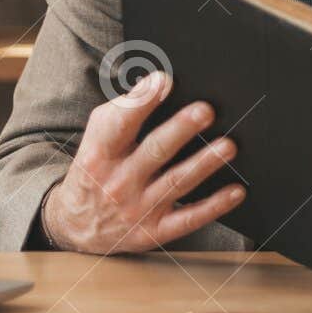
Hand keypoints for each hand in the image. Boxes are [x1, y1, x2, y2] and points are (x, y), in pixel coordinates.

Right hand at [43, 71, 244, 253]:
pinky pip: (188, 219)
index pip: (119, 124)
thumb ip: (123, 111)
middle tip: (206, 110)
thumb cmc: (95, 171)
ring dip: (203, 164)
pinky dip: (213, 207)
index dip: (141, 101)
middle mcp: (118, 183)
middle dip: (180, 129)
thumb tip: (155, 83)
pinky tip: (236, 191)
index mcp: (100, 154)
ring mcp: (137, 209)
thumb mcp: (95, 140)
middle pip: (154, 151)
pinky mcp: (155, 231)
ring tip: (228, 146)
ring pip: (176, 183)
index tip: (164, 81)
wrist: (76, 227)